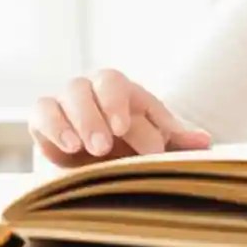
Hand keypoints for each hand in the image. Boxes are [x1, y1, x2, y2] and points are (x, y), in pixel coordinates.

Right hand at [29, 69, 211, 167]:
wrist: (91, 163)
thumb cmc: (128, 147)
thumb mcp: (154, 144)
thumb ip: (175, 140)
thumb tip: (204, 141)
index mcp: (126, 92)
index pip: (129, 90)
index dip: (128, 107)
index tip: (130, 132)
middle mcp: (98, 88)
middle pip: (100, 82)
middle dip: (103, 111)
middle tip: (105, 145)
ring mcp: (69, 100)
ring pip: (71, 93)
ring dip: (81, 120)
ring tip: (87, 147)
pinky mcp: (44, 117)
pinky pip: (42, 111)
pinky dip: (53, 126)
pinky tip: (67, 146)